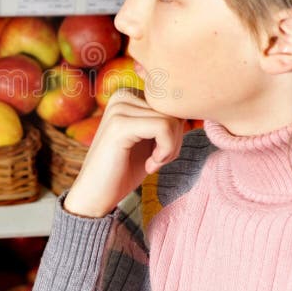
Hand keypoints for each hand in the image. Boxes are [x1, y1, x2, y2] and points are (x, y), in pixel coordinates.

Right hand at [64, 88, 183, 217]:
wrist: (96, 195)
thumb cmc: (125, 170)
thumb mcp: (151, 140)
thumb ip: (167, 121)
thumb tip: (195, 108)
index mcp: (130, 94)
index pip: (174, 104)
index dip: (176, 132)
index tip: (160, 153)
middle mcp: (123, 95)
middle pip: (175, 110)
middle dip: (175, 141)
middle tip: (157, 161)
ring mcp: (119, 108)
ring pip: (173, 120)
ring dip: (170, 149)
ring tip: (152, 163)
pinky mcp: (120, 125)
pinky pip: (164, 128)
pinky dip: (165, 151)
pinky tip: (150, 166)